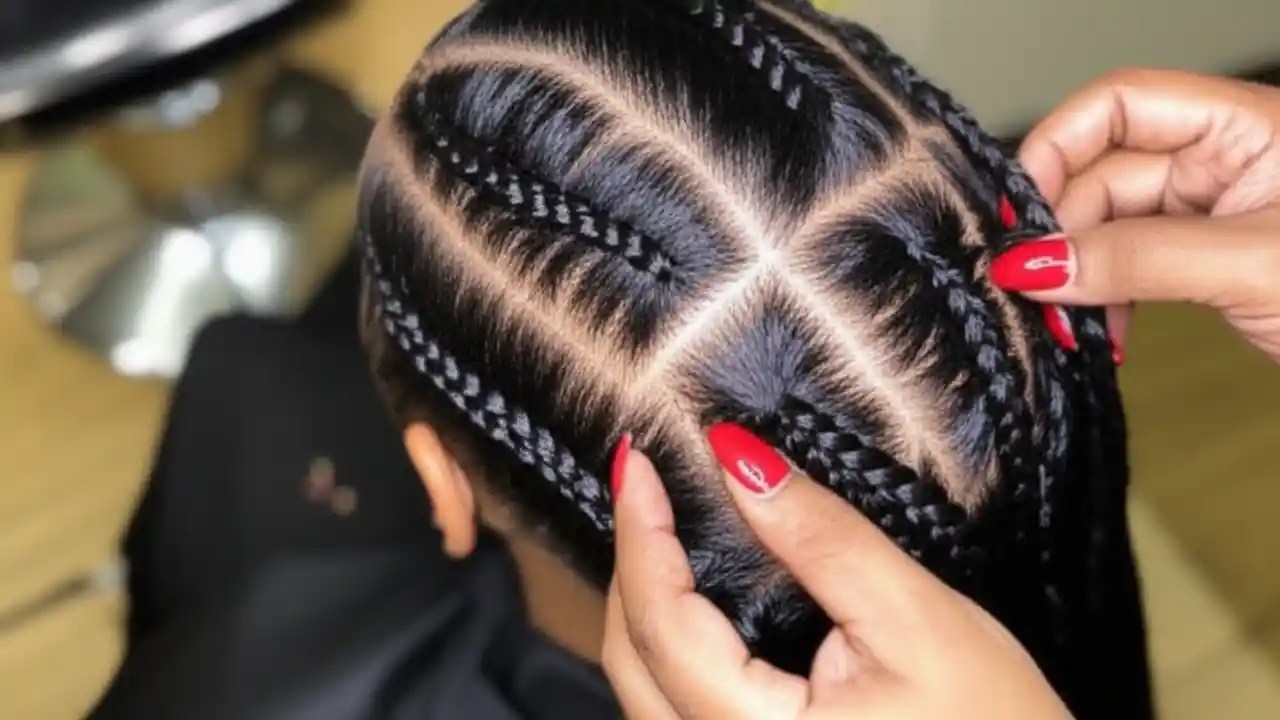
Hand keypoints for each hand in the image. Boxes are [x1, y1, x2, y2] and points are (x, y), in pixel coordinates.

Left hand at [602, 425, 1070, 718]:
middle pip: (632, 662)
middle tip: (644, 485)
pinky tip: (689, 601)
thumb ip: (821, 538)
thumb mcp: (917, 619)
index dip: (641, 532)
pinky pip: (676, 711)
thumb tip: (737, 457)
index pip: (660, 622)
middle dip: (632, 566)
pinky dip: (669, 648)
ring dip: (644, 607)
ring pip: (645, 693)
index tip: (636, 461)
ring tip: (658, 530)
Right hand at [991, 69, 1279, 361]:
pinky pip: (1132, 266)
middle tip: (1036, 296)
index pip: (1118, 105)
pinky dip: (1107, 300)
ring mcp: (1214, 210)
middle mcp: (1222, 157)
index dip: (1056, 149)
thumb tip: (1032, 264)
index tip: (1021, 219)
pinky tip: (1105, 336)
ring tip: (1073, 329)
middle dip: (1064, 234)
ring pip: (1110, 226)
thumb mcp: (1250, 265)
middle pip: (1103, 172)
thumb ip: (1138, 259)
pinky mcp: (1208, 260)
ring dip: (1080, 278)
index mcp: (1245, 123)